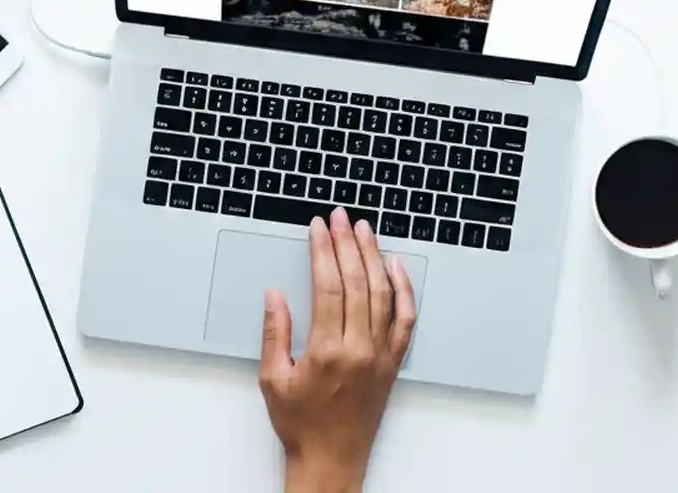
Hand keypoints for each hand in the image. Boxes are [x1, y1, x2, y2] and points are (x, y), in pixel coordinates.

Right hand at [259, 208, 416, 492]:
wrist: (332, 459)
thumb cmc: (300, 424)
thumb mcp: (272, 379)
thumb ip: (274, 333)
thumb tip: (275, 295)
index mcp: (326, 351)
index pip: (327, 286)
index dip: (323, 251)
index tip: (318, 228)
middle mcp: (359, 349)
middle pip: (356, 282)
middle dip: (346, 244)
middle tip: (339, 217)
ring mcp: (381, 355)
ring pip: (382, 294)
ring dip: (373, 257)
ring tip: (364, 230)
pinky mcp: (393, 363)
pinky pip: (405, 319)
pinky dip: (403, 290)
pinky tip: (395, 266)